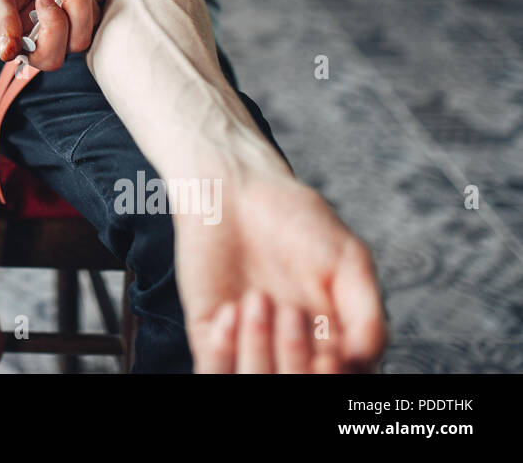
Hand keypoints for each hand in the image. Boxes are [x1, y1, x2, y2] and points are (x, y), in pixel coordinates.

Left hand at [175, 170, 386, 372]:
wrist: (235, 188)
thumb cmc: (297, 219)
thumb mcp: (349, 261)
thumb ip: (367, 315)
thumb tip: (361, 363)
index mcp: (332, 340)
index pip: (338, 384)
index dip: (332, 377)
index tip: (328, 351)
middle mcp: (290, 350)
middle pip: (296, 387)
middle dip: (295, 360)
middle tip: (290, 310)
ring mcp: (248, 343)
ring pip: (255, 383)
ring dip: (258, 352)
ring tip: (258, 298)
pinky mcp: (208, 332)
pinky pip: (211, 370)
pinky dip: (222, 349)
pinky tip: (230, 309)